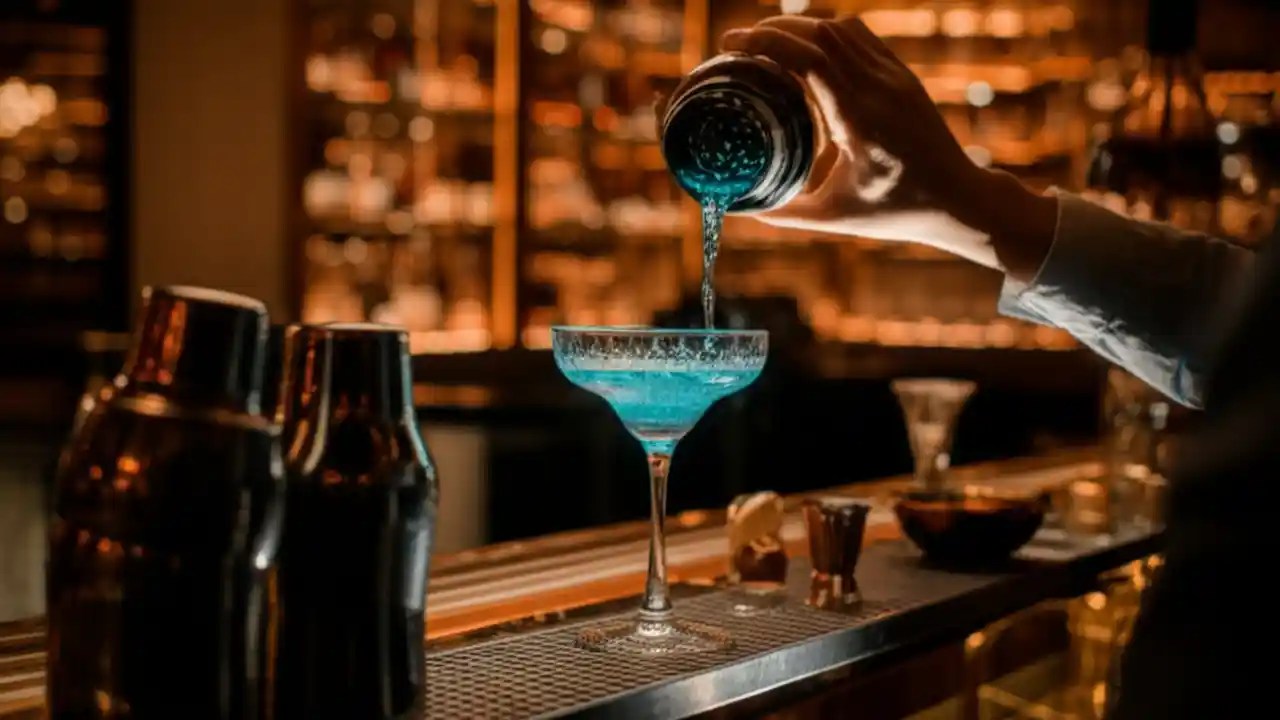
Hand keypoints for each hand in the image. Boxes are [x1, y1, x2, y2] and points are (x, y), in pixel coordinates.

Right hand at [720, 15, 1055, 277]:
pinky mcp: (902, 74)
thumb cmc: (895, 212)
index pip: (810, 60)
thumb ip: (782, 212)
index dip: (766, 43)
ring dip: (798, 27)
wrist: (958, 199)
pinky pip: (860, 36)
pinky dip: (825, 34)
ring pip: (840, 28)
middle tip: (736, 42)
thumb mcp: (834, 218)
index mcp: (861, 122)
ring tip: (765, 43)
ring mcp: (895, 77)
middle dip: (773, 29)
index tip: (731, 44)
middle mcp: (881, 89)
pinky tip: (803, 49)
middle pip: (820, 33)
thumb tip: (734, 207)